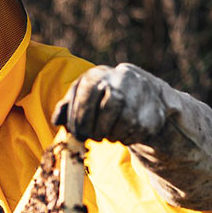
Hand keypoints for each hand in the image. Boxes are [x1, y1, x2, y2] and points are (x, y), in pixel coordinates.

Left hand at [52, 63, 211, 210]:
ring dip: (111, 134)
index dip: (80, 117)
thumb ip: (67, 107)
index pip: (88, 92)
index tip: (77, 133)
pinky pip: (137, 131)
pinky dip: (125, 137)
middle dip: (97, 127)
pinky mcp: (154, 111)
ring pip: (125, 120)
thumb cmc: (103, 99)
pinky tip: (122, 133)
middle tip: (92, 137)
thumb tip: (57, 119)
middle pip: (111, 105)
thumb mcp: (83, 98)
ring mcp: (142, 93)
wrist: (144, 96)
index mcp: (100, 74)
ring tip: (107, 134)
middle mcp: (122, 78)